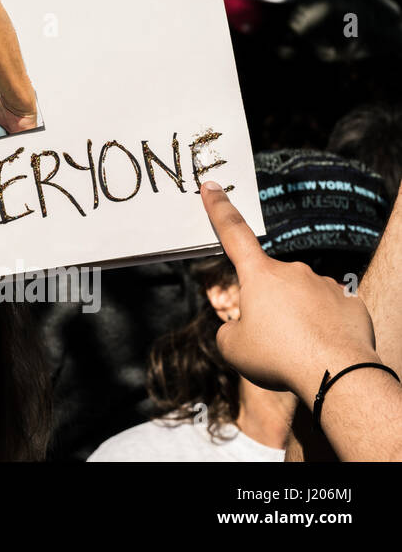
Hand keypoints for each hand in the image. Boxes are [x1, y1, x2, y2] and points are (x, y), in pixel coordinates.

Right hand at [201, 181, 379, 405]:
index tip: (211, 187)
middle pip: (269, 283)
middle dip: (266, 307)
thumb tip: (244, 327)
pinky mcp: (349, 301)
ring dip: (296, 318)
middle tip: (271, 342)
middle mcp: (292, 271)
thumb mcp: (233, 347)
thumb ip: (230, 330)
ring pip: (300, 298)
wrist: (338, 373)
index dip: (219, 209)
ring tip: (299, 350)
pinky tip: (323, 348)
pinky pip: (328, 311)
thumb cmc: (279, 357)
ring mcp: (323, 284)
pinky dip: (322, 327)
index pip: (233, 233)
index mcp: (259, 275)